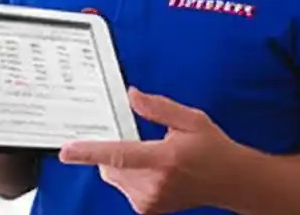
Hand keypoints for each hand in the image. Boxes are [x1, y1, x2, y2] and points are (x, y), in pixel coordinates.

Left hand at [58, 88, 242, 213]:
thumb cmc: (212, 149)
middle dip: (114, 151)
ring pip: (114, 176)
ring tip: (156, 158)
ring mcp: (150, 201)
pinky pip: (124, 187)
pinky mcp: (148, 209)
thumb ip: (158, 108)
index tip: (67, 151)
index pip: (119, 155)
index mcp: (164, 160)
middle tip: (141, 141)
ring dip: (122, 164)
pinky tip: (156, 172)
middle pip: (110, 166)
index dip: (90, 152)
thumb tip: (131, 96)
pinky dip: (130, 175)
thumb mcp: (191, 119)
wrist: (232, 182)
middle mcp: (155, 184)